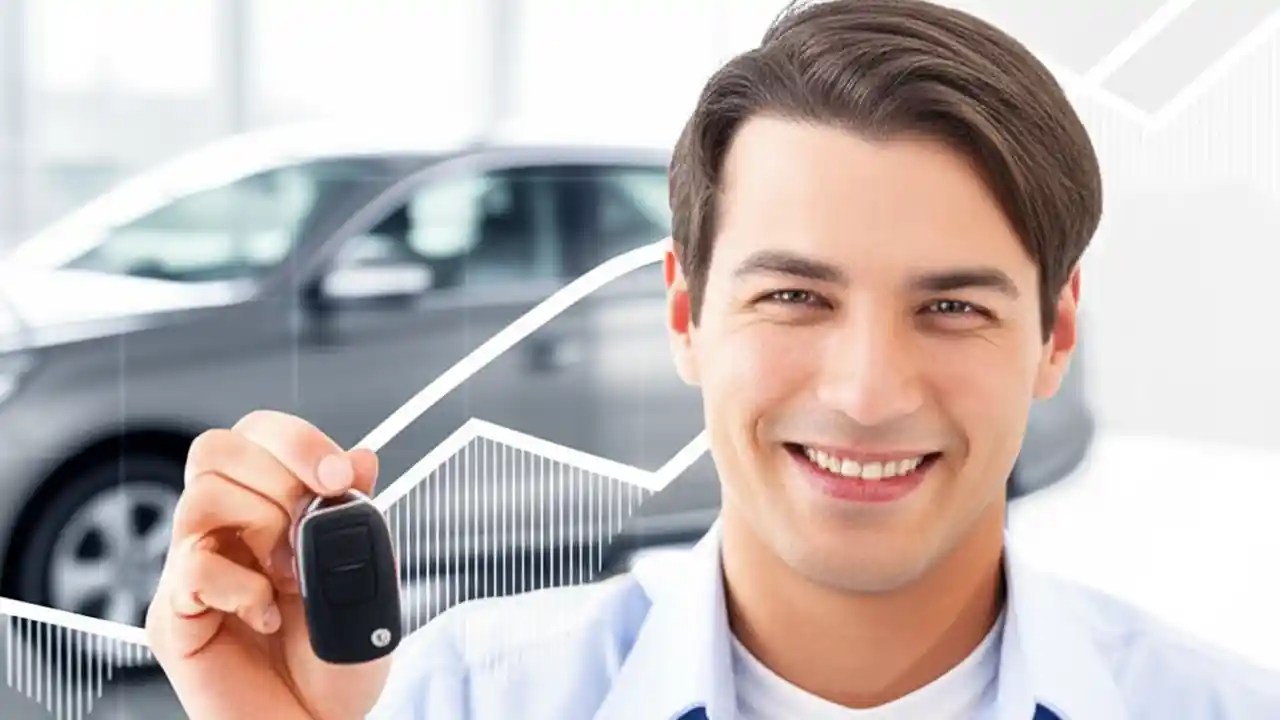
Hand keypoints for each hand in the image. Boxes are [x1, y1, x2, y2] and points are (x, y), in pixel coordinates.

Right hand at [146, 410, 389, 719]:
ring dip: (260, 531)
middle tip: (306, 530)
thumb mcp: (366, 576)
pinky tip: (266, 616)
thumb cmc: (338, 659)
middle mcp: (224, 532)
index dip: (295, 440)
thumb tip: (364, 456)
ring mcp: (193, 571)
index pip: (256, 435)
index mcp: (268, 509)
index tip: (338, 476)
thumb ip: (357, 516)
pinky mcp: (174, 617)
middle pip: (215, 449)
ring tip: (287, 578)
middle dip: (277, 479)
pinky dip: (243, 589)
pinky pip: (192, 570)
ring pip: (199, 499)